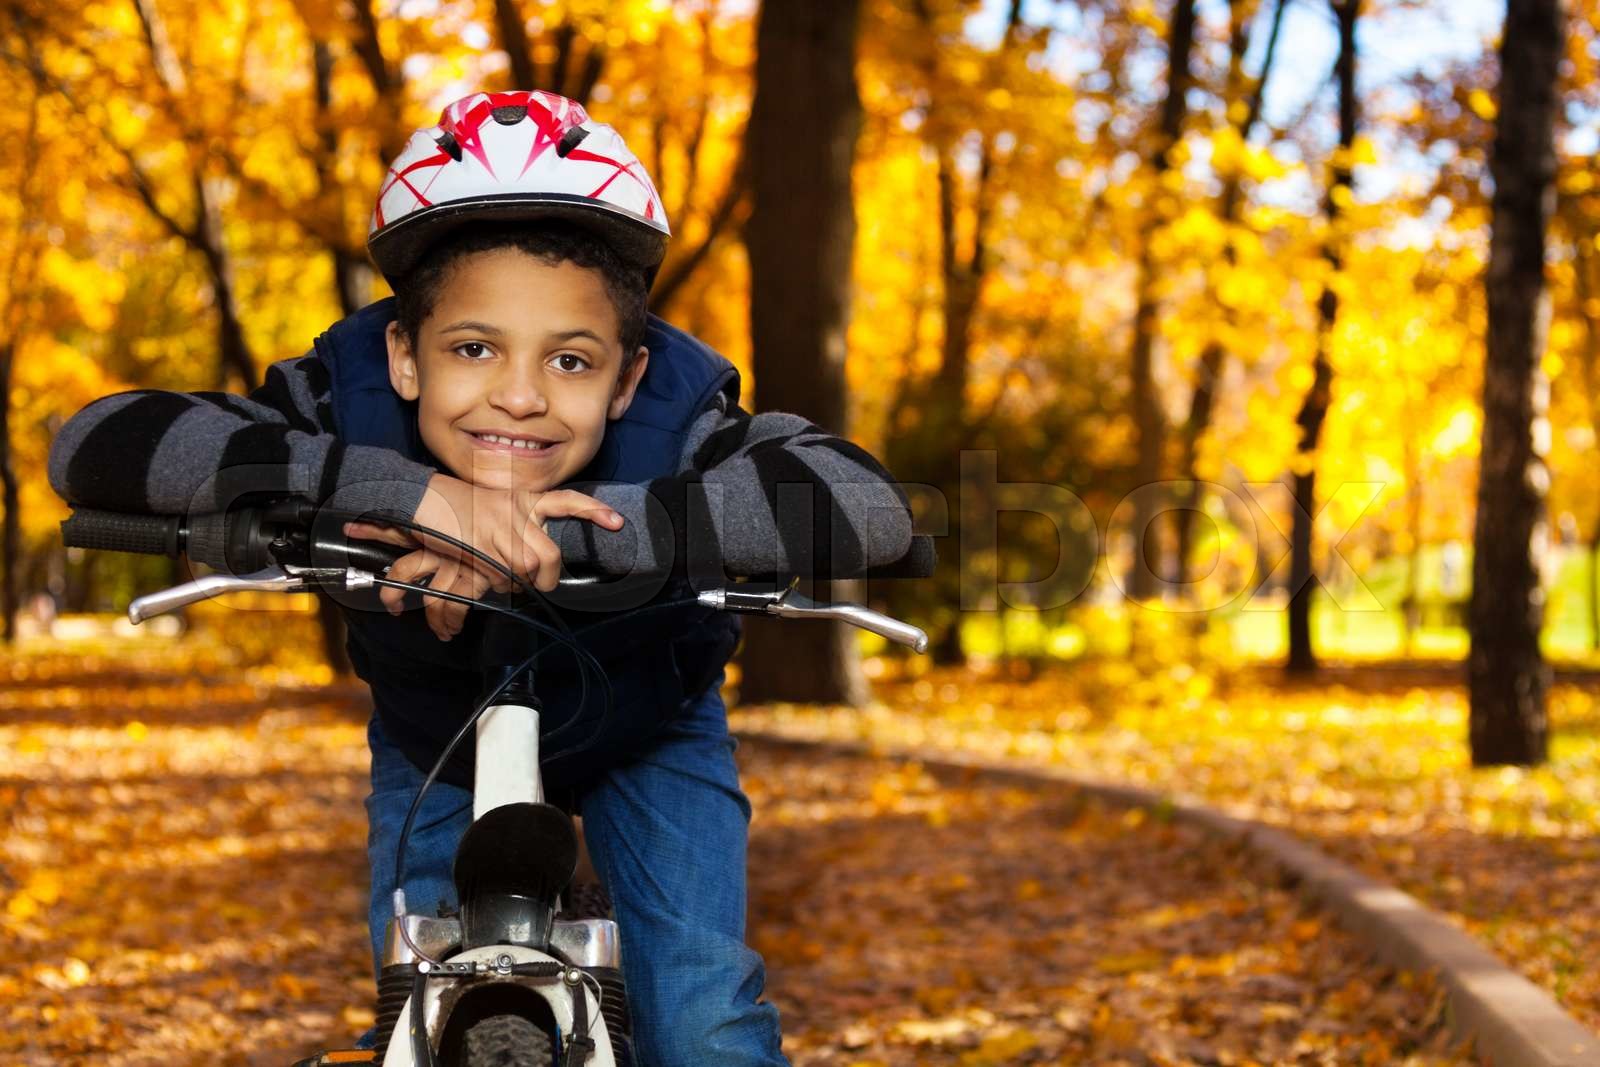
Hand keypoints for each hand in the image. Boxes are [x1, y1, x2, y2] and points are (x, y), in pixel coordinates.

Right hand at [342, 474, 624, 636]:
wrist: (418, 498)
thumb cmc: (457, 507)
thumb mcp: (495, 506)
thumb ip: (519, 526)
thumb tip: (536, 563)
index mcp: (522, 498)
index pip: (566, 501)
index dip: (593, 513)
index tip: (618, 523)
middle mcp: (514, 511)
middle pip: (547, 555)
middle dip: (545, 578)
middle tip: (539, 584)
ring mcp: (496, 528)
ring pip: (523, 569)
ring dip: (514, 583)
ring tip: (499, 577)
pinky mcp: (476, 546)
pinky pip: (496, 577)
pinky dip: (492, 584)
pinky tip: (479, 572)